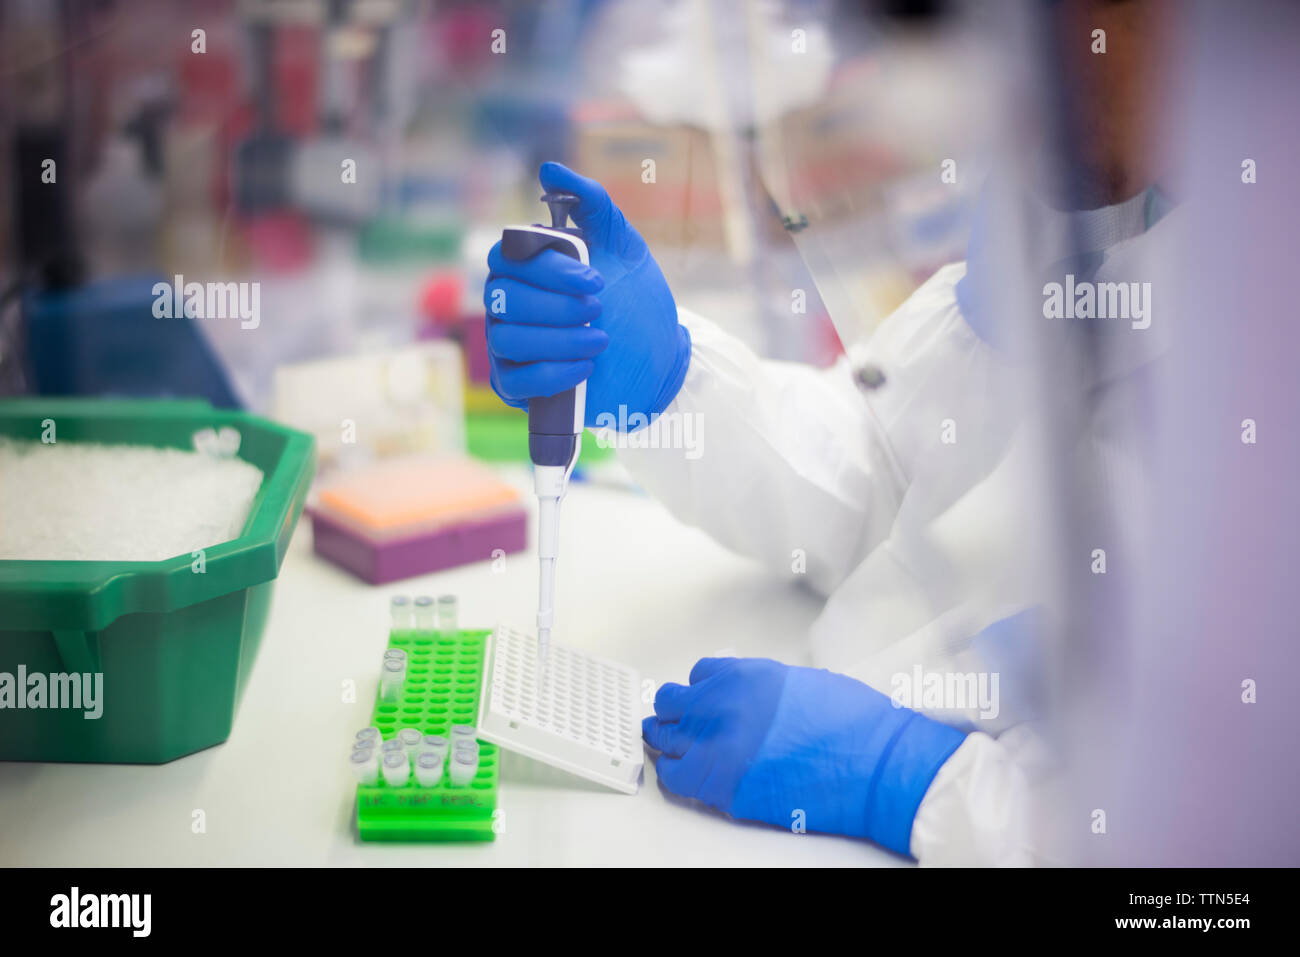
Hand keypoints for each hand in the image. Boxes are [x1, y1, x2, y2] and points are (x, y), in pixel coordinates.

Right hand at [484, 162, 690, 428]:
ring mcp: (509, 346)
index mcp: (526, 267)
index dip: (550, 270)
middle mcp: (508, 303)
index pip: (508, 258)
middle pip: (504, 298)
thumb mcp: (623, 246)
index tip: (596, 280)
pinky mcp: (517, 387)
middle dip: (558, 306)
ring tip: (600, 340)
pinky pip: (517, 380)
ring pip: (510, 339)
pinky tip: (586, 368)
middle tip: (600, 310)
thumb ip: (593, 204)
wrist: (661, 359)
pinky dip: (554, 373)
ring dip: (561, 340)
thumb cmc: (636, 300)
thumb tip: (550, 170)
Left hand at [642, 657, 966, 854]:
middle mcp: (722, 705)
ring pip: (663, 736)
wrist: (875, 765)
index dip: (702, 691)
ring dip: (666, 739)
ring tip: (670, 744)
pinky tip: (682, 773)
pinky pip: (674, 776)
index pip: (698, 676)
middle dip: (676, 712)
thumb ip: (761, 688)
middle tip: (678, 722)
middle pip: (671, 702)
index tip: (702, 701)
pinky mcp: (720, 785)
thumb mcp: (802, 682)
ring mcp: (717, 745)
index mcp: (745, 675)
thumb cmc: (854, 725)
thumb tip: (744, 700)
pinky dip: (674, 773)